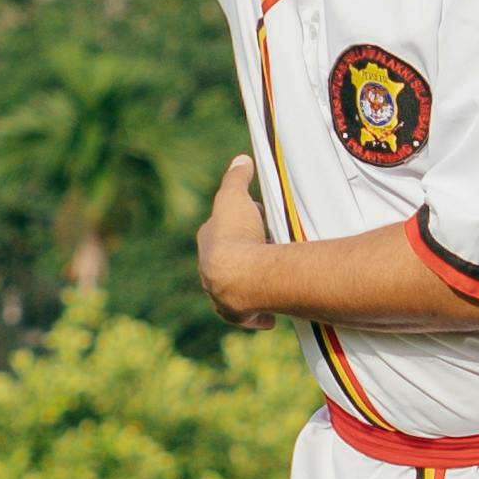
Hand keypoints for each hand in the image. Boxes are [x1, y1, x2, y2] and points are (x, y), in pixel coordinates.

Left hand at [193, 158, 273, 325]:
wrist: (238, 274)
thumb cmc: (236, 233)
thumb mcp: (235, 197)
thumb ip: (237, 177)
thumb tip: (241, 158)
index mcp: (208, 243)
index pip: (222, 230)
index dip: (241, 222)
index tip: (260, 218)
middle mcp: (209, 271)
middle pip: (230, 262)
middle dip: (245, 256)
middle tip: (269, 249)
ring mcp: (221, 294)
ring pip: (236, 289)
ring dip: (250, 286)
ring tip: (269, 282)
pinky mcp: (236, 313)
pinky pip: (247, 317)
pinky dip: (256, 318)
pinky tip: (267, 320)